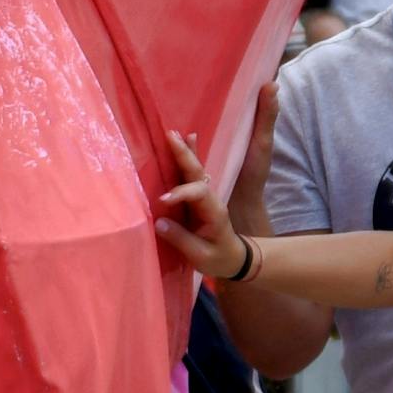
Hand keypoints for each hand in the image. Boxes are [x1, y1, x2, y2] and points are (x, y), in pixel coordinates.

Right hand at [151, 127, 246, 282]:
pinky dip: (190, 156)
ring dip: (186, 151)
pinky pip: (193, 174)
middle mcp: (210, 199)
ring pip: (195, 170)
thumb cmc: (219, 259)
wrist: (234, 258)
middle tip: (171, 136)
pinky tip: (188, 139)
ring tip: (176, 133)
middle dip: (184, 155)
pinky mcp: (198, 197)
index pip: (197, 195)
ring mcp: (205, 196)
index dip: (180, 194)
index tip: (162, 201)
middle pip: (196, 173)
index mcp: (213, 212)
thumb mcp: (201, 255)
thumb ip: (181, 239)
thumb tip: (159, 222)